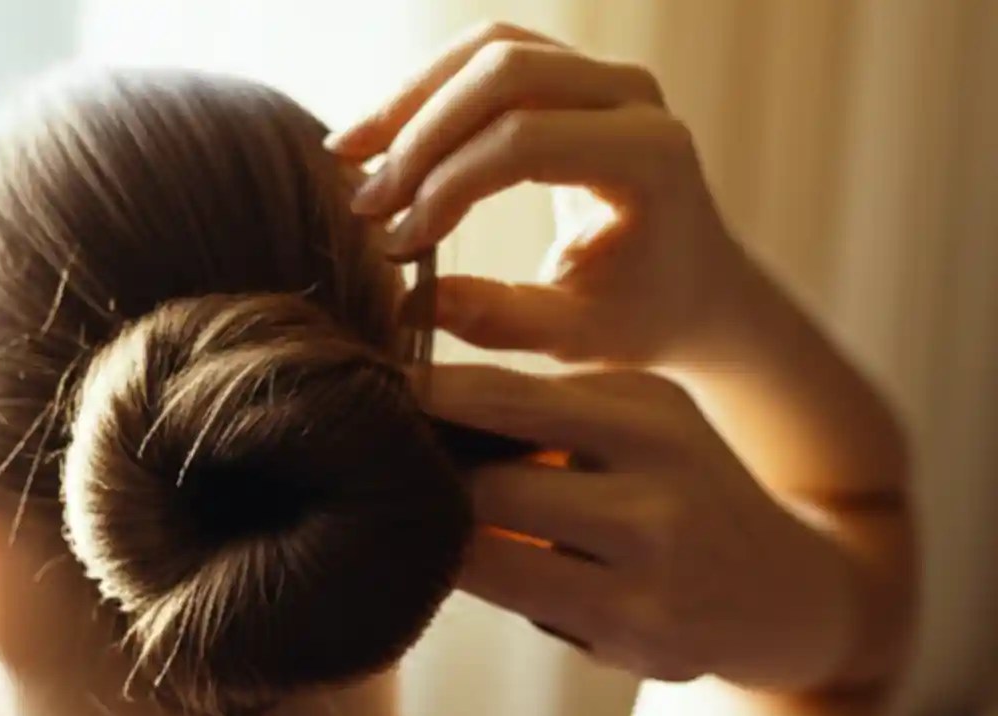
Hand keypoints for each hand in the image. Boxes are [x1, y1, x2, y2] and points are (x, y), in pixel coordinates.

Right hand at [326, 22, 751, 364]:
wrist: (695, 286)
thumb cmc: (642, 316)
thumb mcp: (577, 336)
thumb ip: (501, 320)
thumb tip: (410, 301)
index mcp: (650, 156)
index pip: (524, 141)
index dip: (446, 187)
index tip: (396, 246)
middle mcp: (634, 95)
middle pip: (502, 73)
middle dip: (419, 134)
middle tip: (362, 200)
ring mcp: (604, 74)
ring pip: (488, 49)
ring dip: (411, 99)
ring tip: (349, 152)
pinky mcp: (574, 73)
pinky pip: (489, 56)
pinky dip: (430, 92)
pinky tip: (383, 137)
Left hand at [422, 363, 855, 687]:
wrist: (776, 585)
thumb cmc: (673, 480)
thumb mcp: (634, 418)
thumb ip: (544, 409)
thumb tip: (418, 404)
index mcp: (646, 415)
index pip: (506, 401)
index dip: (428, 399)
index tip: (374, 393)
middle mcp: (656, 491)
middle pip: (486, 488)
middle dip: (428, 480)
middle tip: (385, 469)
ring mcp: (651, 575)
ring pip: (489, 557)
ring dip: (446, 539)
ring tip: (422, 516)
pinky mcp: (640, 639)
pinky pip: (519, 606)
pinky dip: (487, 582)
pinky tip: (482, 564)